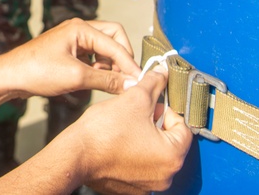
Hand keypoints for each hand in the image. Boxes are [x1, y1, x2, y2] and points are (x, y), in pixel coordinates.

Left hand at [0, 19, 141, 100]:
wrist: (10, 76)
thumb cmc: (38, 72)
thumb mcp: (76, 77)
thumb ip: (107, 79)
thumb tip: (131, 84)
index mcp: (81, 28)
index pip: (116, 42)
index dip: (129, 63)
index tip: (139, 81)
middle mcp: (79, 28)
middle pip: (114, 37)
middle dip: (122, 57)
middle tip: (126, 78)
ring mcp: (74, 39)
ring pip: (104, 47)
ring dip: (111, 63)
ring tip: (109, 82)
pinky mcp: (69, 50)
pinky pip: (94, 54)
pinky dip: (100, 66)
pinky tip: (96, 80)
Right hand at [66, 69, 191, 193]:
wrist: (75, 155)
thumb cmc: (104, 132)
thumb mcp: (134, 99)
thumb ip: (153, 84)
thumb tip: (162, 73)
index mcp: (173, 156)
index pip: (183, 126)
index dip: (166, 110)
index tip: (151, 105)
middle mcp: (165, 176)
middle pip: (170, 141)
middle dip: (155, 124)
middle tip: (137, 114)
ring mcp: (148, 186)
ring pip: (154, 154)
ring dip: (144, 139)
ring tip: (125, 128)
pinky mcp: (131, 189)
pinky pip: (140, 168)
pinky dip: (133, 155)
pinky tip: (118, 144)